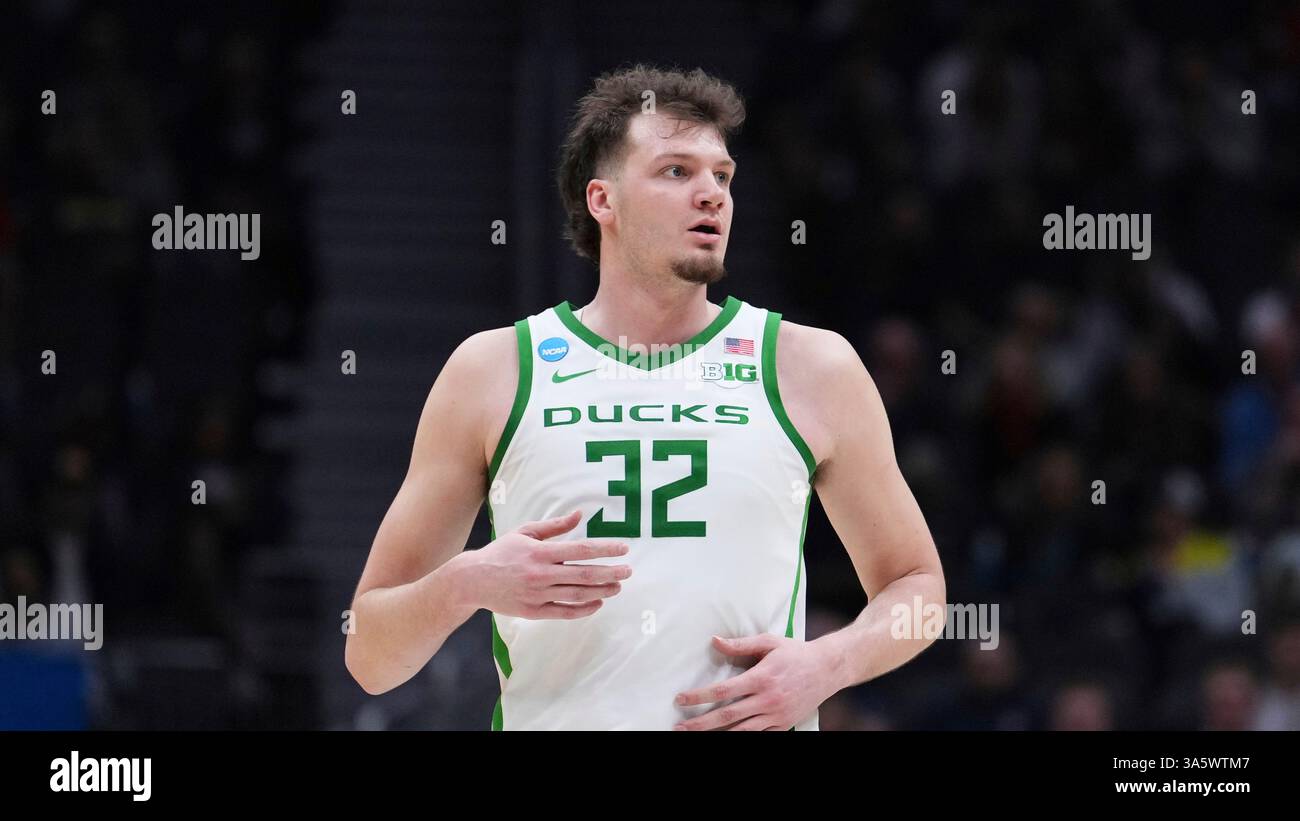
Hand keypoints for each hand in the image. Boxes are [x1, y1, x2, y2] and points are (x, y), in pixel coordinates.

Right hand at [459, 510, 631, 619]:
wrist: (472, 579)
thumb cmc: (502, 552)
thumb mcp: (526, 532)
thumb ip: (555, 526)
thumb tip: (580, 515)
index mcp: (540, 552)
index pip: (581, 550)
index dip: (605, 549)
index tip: (624, 548)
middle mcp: (541, 574)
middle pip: (584, 574)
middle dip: (610, 572)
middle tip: (628, 571)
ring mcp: (537, 595)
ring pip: (578, 595)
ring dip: (601, 591)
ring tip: (617, 586)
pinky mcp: (533, 612)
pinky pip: (564, 612)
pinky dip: (584, 609)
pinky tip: (598, 603)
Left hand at [673, 634, 837, 729]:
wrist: (827, 669)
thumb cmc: (795, 653)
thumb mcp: (769, 642)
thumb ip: (740, 644)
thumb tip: (715, 642)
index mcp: (761, 678)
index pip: (723, 690)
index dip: (699, 696)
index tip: (681, 699)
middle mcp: (767, 700)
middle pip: (727, 716)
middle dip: (701, 723)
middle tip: (679, 727)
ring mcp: (776, 715)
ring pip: (741, 731)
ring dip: (717, 735)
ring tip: (696, 735)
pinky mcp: (783, 724)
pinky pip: (758, 736)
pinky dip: (741, 737)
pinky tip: (725, 737)